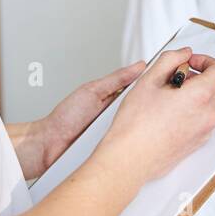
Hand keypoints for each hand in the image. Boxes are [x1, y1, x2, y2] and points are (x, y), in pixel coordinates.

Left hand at [16, 61, 146, 179]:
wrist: (50, 145)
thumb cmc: (65, 118)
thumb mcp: (92, 91)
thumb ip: (116, 79)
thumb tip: (138, 66)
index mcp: (114, 98)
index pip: (140, 90)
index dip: (153, 88)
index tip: (165, 84)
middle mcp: (118, 115)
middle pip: (142, 110)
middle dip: (150, 109)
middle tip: (158, 106)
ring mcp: (117, 133)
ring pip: (138, 128)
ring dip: (141, 128)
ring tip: (146, 125)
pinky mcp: (115, 149)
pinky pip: (128, 144)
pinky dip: (131, 143)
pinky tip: (133, 141)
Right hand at [97, 47, 214, 185]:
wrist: (130, 159)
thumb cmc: (135, 127)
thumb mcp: (149, 80)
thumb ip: (170, 59)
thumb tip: (182, 54)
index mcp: (199, 97)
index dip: (206, 60)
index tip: (190, 62)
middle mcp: (207, 115)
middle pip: (213, 86)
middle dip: (194, 78)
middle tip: (170, 81)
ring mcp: (204, 131)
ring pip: (206, 103)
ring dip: (191, 96)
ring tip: (164, 100)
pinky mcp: (198, 143)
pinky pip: (201, 119)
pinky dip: (189, 112)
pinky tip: (166, 115)